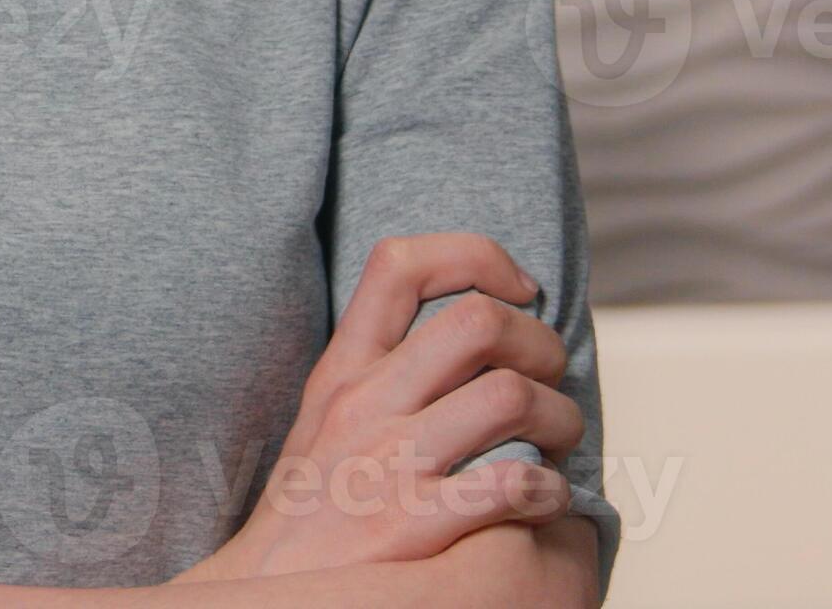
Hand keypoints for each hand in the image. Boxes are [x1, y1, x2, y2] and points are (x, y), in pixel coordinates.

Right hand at [178, 233, 581, 581]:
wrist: (272, 593)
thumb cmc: (314, 507)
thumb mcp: (325, 416)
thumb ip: (382, 368)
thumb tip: (475, 329)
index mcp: (344, 370)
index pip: (401, 265)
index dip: (476, 255)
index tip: (517, 287)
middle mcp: (366, 405)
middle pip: (477, 321)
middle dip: (540, 341)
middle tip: (551, 373)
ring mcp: (391, 464)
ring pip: (509, 396)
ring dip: (560, 416)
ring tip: (560, 439)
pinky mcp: (417, 526)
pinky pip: (512, 483)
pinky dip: (550, 489)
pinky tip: (544, 499)